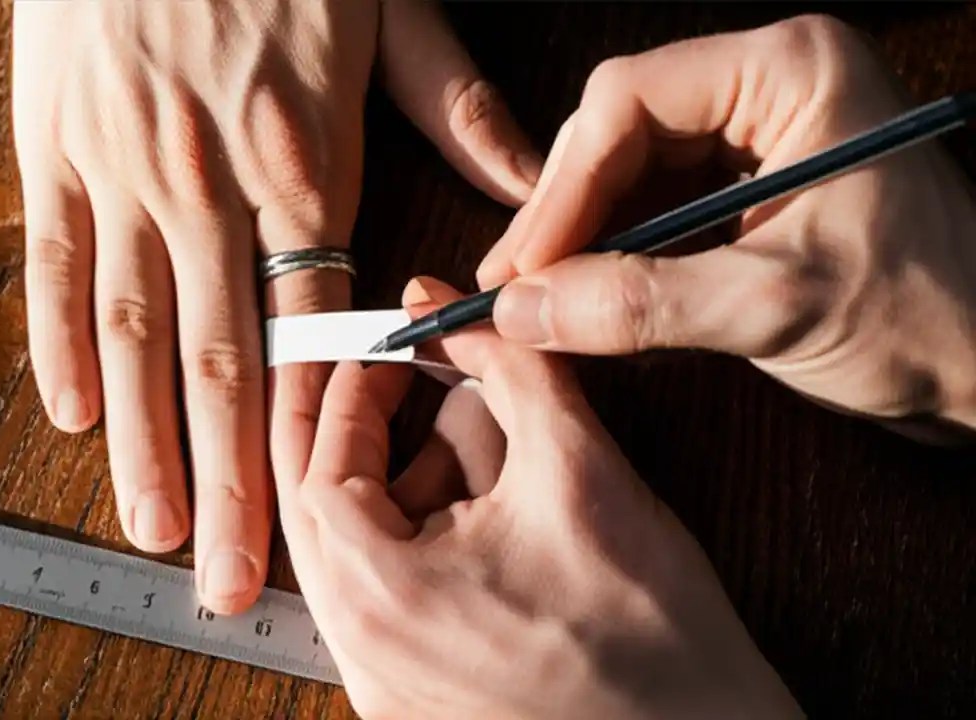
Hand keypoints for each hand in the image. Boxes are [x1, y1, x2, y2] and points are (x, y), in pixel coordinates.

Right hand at [11, 0, 541, 611]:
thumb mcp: (388, 3)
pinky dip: (60, 341)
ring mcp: (121, 170)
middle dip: (224, 479)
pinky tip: (73, 413)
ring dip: (140, 442)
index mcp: (298, 159)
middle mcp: (205, 184)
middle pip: (217, 361)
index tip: (309, 507)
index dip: (304, 428)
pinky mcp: (54, 146)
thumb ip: (453, 104)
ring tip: (155, 526)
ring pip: (131, 331)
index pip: (306, 326)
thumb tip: (526, 181)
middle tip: (227, 571)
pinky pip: (56, 261)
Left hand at [278, 276, 800, 718]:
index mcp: (383, 597)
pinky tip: (475, 494)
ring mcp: (385, 684)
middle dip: (352, 429)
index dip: (352, 394)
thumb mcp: (577, 466)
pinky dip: (415, 533)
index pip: (321, 469)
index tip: (389, 349)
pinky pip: (385, 595)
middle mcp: (364, 653)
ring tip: (465, 430)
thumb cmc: (653, 629)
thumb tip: (442, 309)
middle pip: (320, 511)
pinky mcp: (415, 697)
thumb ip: (506, 366)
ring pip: (356, 552)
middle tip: (384, 371)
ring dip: (396, 480)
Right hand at [477, 15, 975, 438]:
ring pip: (627, 168)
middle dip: (562, 214)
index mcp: (790, 71)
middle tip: (515, 291)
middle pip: (618, 130)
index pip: (629, 99)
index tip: (522, 268)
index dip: (561, 187)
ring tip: (537, 300)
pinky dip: (614, 252)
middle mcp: (769, 86)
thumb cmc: (925, 318)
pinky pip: (655, 203)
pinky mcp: (751, 185)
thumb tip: (519, 311)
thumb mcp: (771, 307)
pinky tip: (585, 297)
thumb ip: (638, 304)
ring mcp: (759, 133)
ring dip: (580, 236)